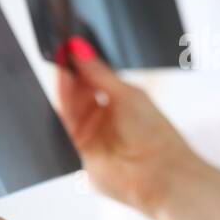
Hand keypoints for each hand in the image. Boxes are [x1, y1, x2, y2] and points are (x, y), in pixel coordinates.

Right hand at [54, 38, 196, 218]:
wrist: (159, 172)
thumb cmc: (154, 134)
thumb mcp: (126, 93)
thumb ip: (98, 72)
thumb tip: (78, 48)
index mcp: (117, 102)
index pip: (91, 79)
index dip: (79, 64)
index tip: (68, 47)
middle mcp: (102, 119)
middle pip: (76, 92)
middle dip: (69, 74)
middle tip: (62, 55)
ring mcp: (89, 136)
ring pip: (67, 109)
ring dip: (64, 89)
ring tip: (63, 71)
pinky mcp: (78, 153)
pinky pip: (62, 129)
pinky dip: (60, 111)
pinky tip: (61, 94)